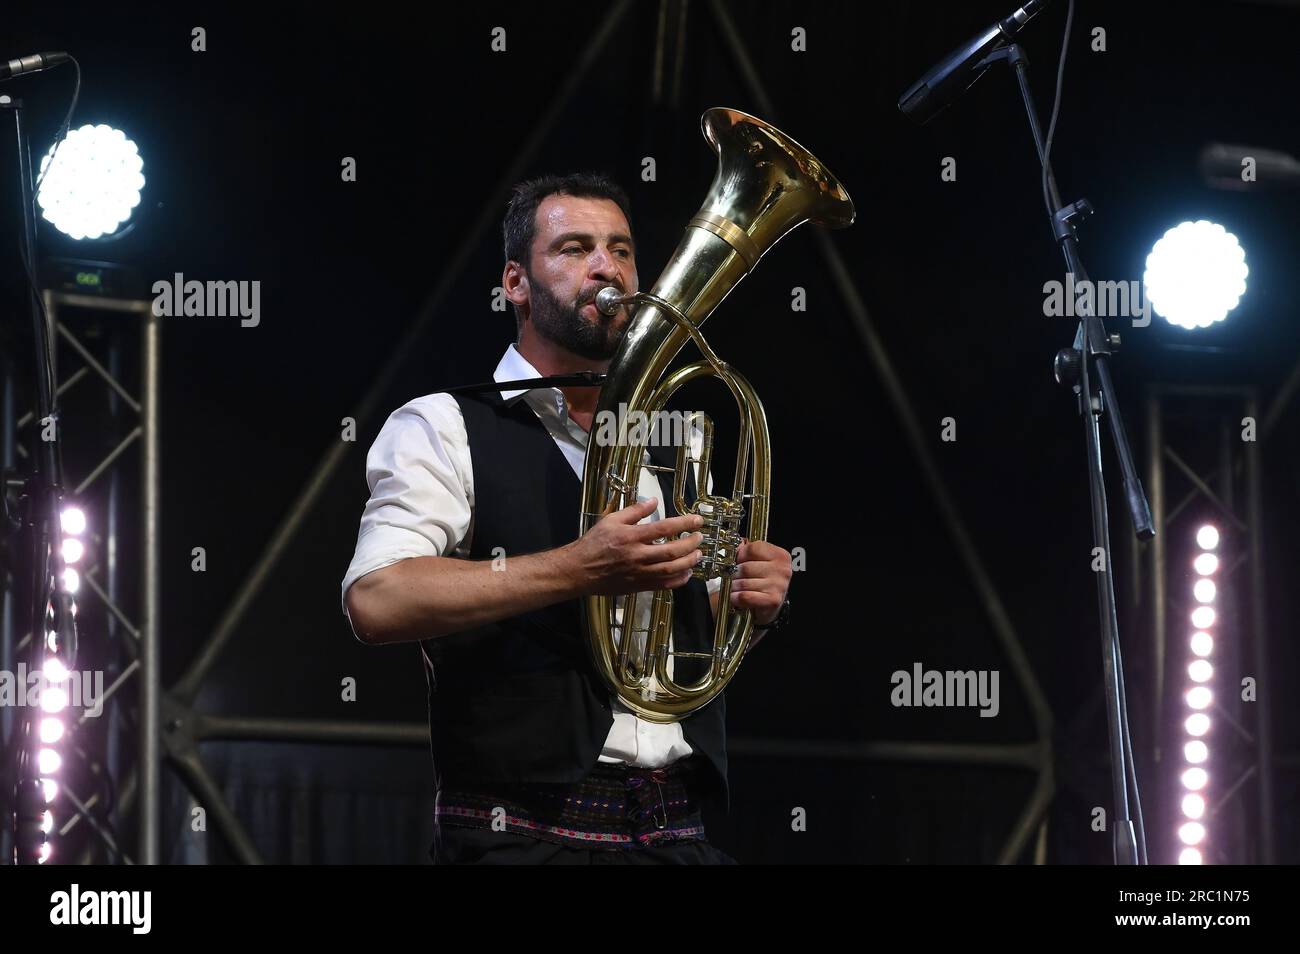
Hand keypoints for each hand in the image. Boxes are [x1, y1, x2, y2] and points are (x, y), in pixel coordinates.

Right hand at [563, 497, 703, 596]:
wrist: (579, 570)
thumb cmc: (593, 544)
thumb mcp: (611, 520)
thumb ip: (634, 511)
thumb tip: (653, 501)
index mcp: (631, 536)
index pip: (664, 528)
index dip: (684, 524)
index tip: (697, 521)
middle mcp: (637, 555)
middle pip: (672, 551)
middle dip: (690, 544)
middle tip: (699, 538)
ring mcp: (639, 573)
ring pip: (670, 570)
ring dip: (688, 562)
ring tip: (698, 555)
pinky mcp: (638, 586)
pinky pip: (663, 585)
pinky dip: (678, 580)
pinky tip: (686, 573)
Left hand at [729, 539, 791, 625]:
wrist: (770, 603)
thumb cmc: (763, 581)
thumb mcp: (758, 561)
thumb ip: (746, 549)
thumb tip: (735, 543)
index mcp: (780, 555)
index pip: (752, 549)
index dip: (740, 556)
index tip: (738, 561)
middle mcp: (783, 569)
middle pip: (746, 567)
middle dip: (735, 574)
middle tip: (735, 578)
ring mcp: (779, 585)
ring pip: (744, 583)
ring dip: (734, 587)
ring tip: (736, 588)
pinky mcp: (772, 600)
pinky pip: (745, 596)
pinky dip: (736, 597)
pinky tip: (736, 597)